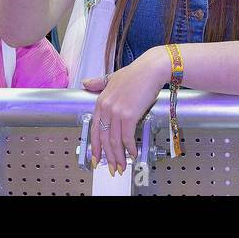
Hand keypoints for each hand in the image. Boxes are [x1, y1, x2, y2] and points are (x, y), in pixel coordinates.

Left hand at [82, 48, 169, 174]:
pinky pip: (127, 137)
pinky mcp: (129, 115)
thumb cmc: (136, 73)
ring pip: (115, 141)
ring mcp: (117, 112)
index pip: (95, 130)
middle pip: (104, 139)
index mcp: (101, 100)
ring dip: (119, 156)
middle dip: (108, 157)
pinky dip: (130, 148)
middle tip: (112, 168)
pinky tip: (133, 154)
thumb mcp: (113, 78)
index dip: (96, 147)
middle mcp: (106, 107)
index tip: (97, 158)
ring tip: (123, 166)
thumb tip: (87, 83)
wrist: (152, 69)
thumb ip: (99, 83)